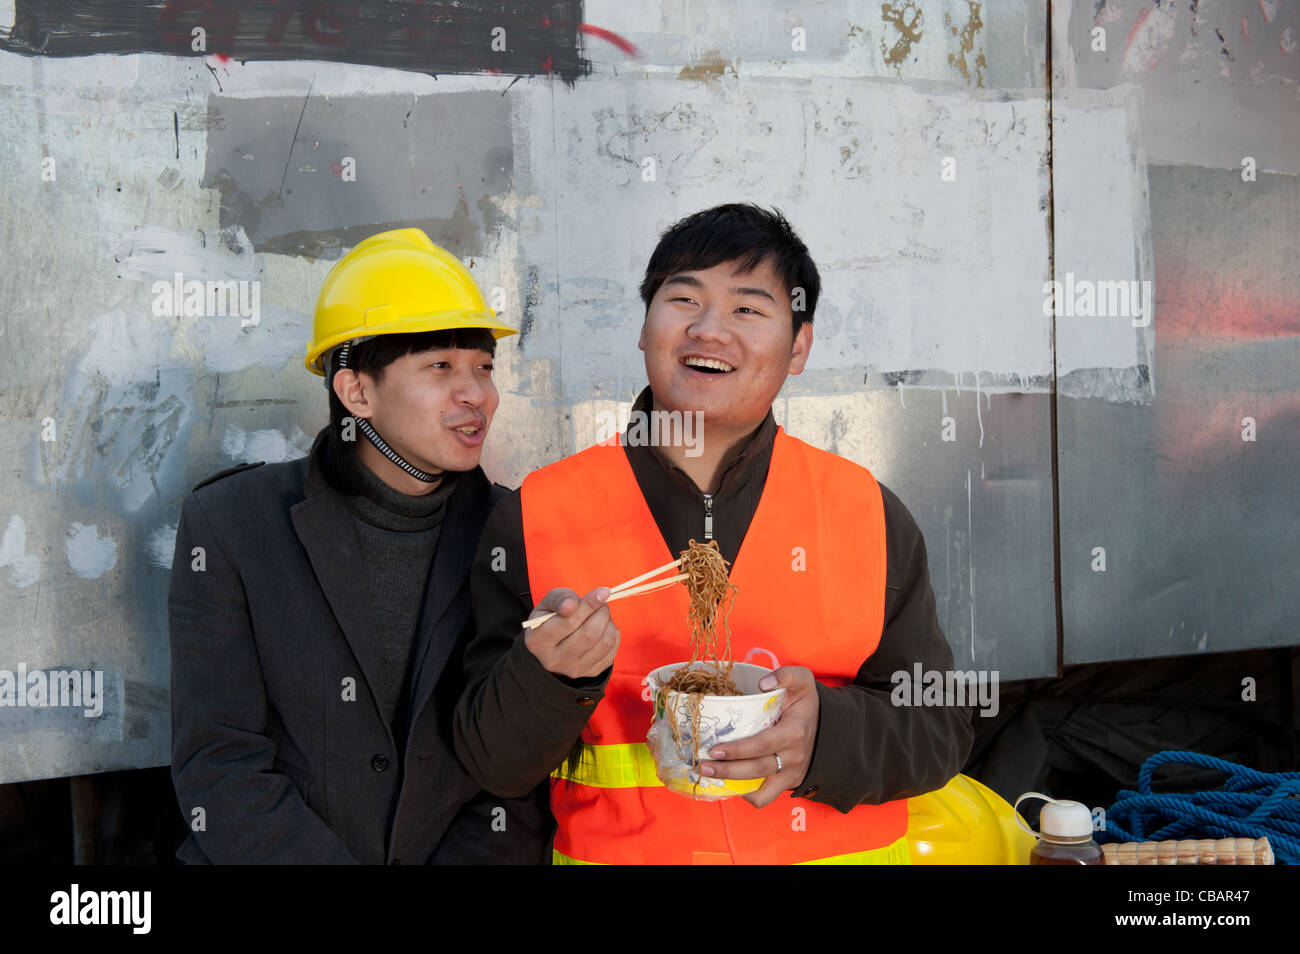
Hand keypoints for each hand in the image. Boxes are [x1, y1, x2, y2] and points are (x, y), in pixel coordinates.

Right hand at [524, 586, 619, 679]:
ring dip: (608, 622)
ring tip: (601, 614)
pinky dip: (612, 633)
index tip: (602, 592)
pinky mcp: (591, 672)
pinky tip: (603, 627)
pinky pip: (611, 650)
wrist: (549, 651)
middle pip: (589, 634)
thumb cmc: (548, 622)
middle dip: (601, 612)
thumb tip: (574, 603)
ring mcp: (574, 669)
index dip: (589, 605)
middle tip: (602, 602)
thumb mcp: (546, 605)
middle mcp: (555, 660)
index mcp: (538, 640)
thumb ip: (560, 598)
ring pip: (604, 642)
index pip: (568, 622)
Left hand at [698, 666, 819, 807]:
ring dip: (732, 784)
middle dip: (726, 770)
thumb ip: (785, 675)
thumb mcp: (803, 680)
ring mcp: (790, 773)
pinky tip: (732, 783)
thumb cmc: (807, 703)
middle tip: (702, 764)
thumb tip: (763, 684)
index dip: (737, 750)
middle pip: (756, 769)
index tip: (714, 748)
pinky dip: (749, 795)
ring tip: (709, 775)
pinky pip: (767, 797)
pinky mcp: (787, 782)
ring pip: (761, 788)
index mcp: (794, 732)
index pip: (762, 745)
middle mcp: (793, 757)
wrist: (829, 727)